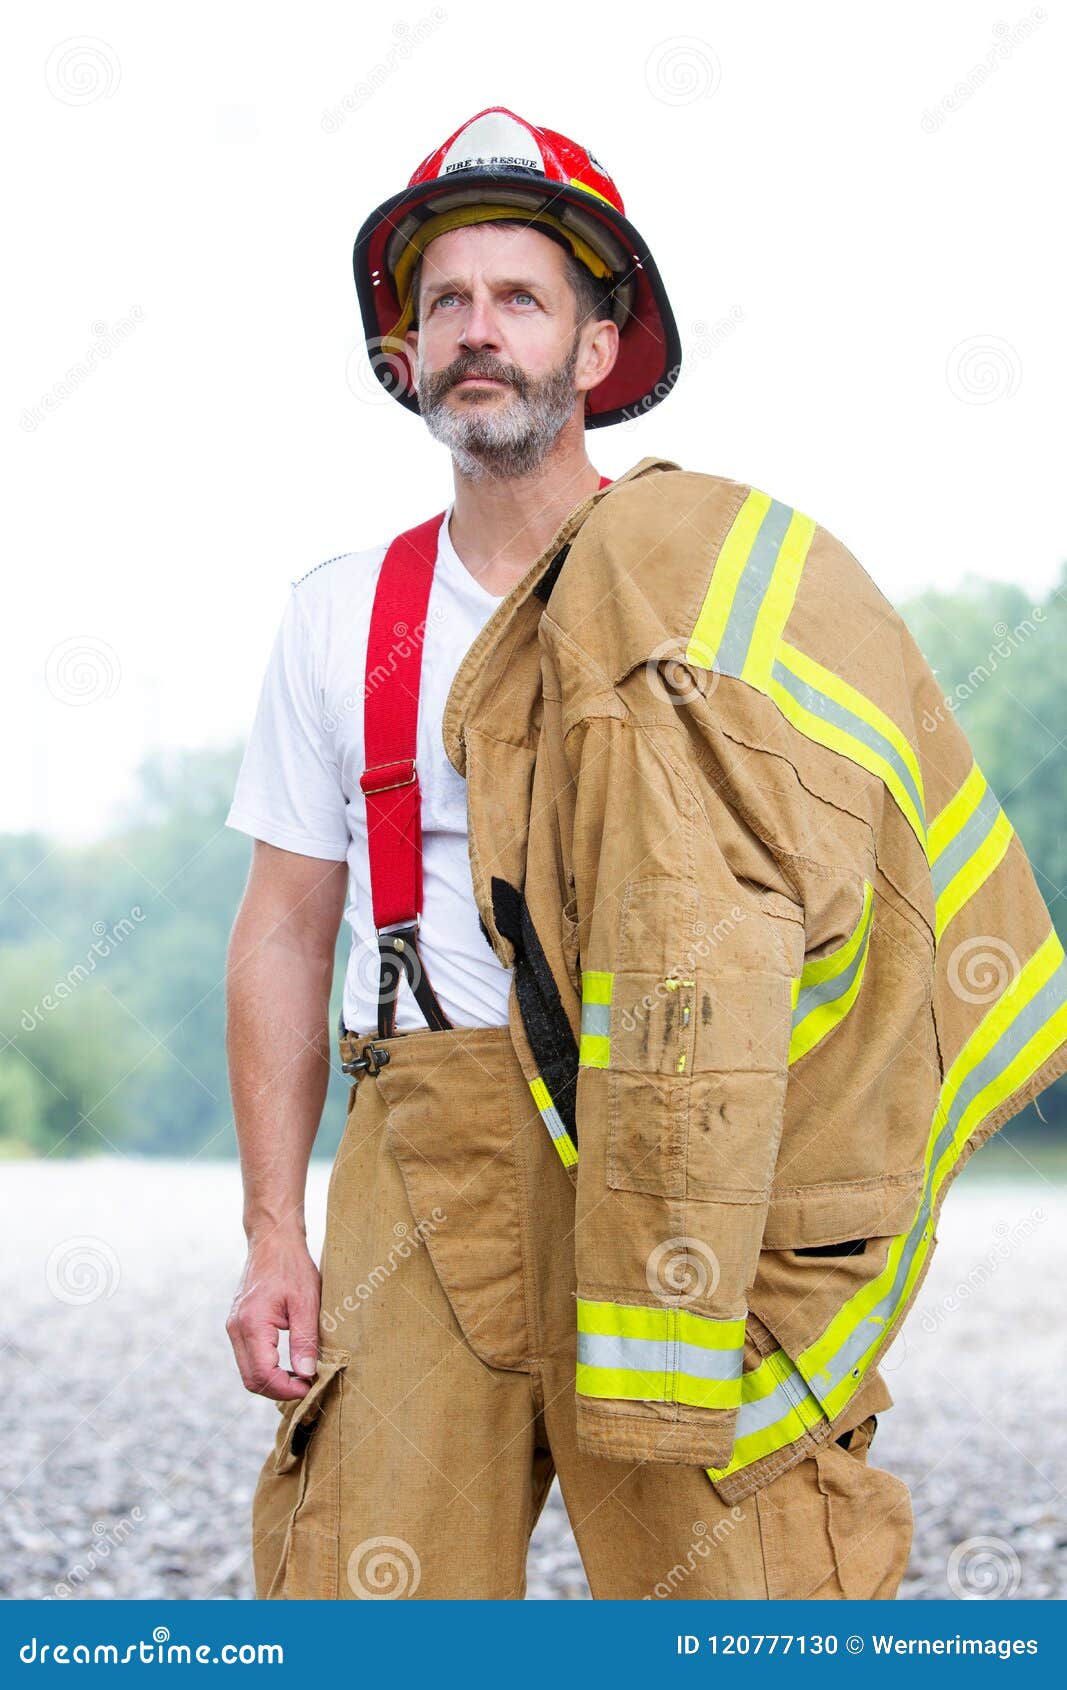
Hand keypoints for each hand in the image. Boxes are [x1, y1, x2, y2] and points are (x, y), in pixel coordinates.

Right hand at [226, 1232, 321, 1400]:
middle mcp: (236, 1329)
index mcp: (252, 1324)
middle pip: (251, 1379)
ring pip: (248, 1371)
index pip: (263, 1375)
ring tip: (300, 1376)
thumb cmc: (292, 1267)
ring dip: (272, 1380)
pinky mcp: (238, 1325)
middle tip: (306, 1386)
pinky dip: (265, 1368)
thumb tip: (306, 1373)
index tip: (309, 1387)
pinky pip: (247, 1357)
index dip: (286, 1389)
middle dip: (279, 1390)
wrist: (273, 1240)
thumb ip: (305, 1340)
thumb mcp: (307, 1302)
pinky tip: (287, 1363)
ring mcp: (234, 1327)